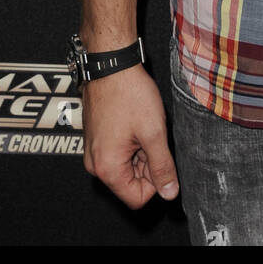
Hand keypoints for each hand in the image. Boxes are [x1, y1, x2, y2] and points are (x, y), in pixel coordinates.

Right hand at [81, 64, 179, 209]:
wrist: (111, 65)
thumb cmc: (129, 94)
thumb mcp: (154, 132)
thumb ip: (162, 166)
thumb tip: (169, 193)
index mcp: (107, 168)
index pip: (137, 198)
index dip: (155, 181)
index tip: (160, 155)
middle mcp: (95, 165)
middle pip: (130, 183)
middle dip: (147, 163)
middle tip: (151, 135)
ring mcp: (93, 152)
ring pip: (126, 167)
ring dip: (140, 151)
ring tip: (142, 126)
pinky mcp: (95, 139)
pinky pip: (117, 153)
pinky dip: (131, 142)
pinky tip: (135, 122)